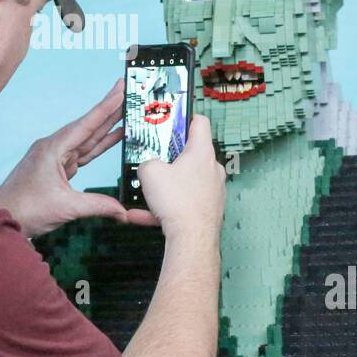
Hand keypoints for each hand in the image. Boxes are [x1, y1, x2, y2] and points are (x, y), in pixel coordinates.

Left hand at [0, 79, 159, 235]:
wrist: (3, 218)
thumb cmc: (26, 209)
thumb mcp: (66, 207)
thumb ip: (98, 205)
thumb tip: (123, 211)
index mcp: (52, 149)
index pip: (86, 125)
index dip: (105, 107)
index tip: (120, 89)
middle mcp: (54, 148)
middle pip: (88, 127)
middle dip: (109, 111)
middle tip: (127, 93)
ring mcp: (55, 158)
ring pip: (86, 140)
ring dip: (106, 127)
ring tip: (126, 113)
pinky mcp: (57, 169)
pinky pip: (83, 153)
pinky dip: (98, 146)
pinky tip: (112, 137)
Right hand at [137, 114, 225, 235]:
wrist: (192, 238)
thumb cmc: (178, 203)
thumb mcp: (149, 172)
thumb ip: (147, 163)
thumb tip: (148, 168)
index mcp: (202, 152)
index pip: (200, 123)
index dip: (186, 118)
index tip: (175, 119)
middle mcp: (212, 169)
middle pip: (191, 155)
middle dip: (171, 159)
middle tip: (155, 162)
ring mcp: (213, 191)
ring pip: (185, 183)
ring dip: (165, 188)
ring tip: (144, 197)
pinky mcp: (208, 210)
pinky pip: (183, 204)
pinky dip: (165, 208)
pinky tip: (144, 216)